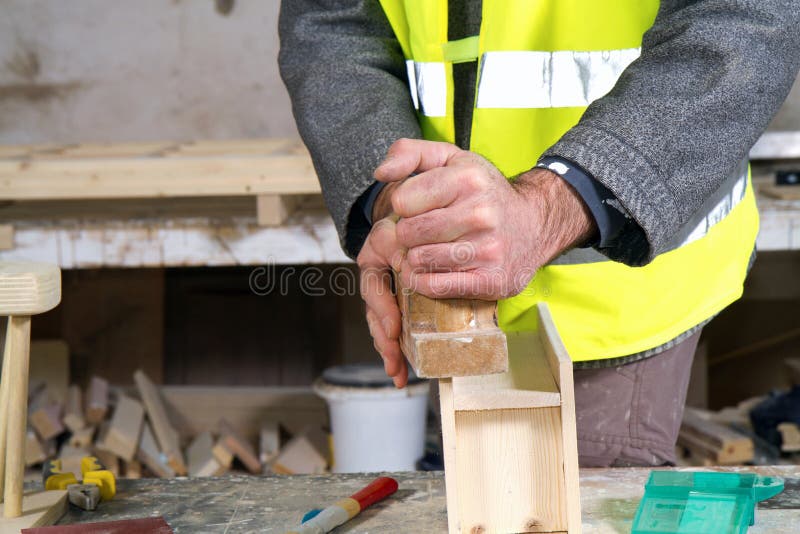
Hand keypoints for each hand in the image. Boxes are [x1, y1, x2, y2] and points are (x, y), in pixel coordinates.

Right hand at [356, 215, 407, 387]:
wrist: (412, 226)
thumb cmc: (406, 228)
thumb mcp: (397, 231)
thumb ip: (400, 247)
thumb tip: (408, 265)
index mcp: (373, 266)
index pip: (373, 289)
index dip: (382, 310)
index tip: (393, 328)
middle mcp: (377, 286)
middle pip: (375, 317)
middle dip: (384, 341)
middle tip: (393, 360)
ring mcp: (387, 301)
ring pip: (383, 330)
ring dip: (389, 353)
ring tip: (397, 374)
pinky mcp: (401, 311)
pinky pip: (395, 333)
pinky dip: (398, 353)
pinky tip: (400, 374)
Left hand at [374, 138, 596, 298]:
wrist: (535, 223)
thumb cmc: (483, 191)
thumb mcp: (450, 159)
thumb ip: (409, 153)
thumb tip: (380, 174)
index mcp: (468, 179)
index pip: (402, 200)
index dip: (405, 205)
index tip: (421, 206)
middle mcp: (480, 213)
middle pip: (407, 233)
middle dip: (409, 234)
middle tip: (425, 231)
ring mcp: (488, 250)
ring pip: (418, 261)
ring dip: (417, 258)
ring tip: (433, 248)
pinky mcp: (491, 281)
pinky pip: (434, 287)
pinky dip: (424, 281)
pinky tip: (434, 270)